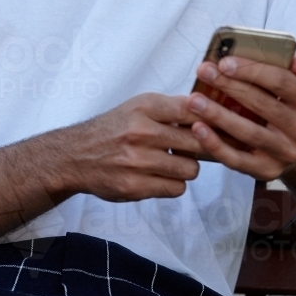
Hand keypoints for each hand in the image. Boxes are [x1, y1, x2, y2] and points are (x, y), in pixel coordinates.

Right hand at [61, 93, 204, 200]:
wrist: (77, 155)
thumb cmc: (115, 128)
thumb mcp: (138, 106)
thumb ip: (171, 108)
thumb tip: (209, 112)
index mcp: (144, 107)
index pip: (190, 110)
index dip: (209, 118)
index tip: (217, 124)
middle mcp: (141, 132)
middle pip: (196, 142)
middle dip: (202, 145)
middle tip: (198, 147)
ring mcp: (138, 162)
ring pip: (190, 169)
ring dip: (187, 167)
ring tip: (175, 162)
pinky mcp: (135, 187)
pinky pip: (176, 188)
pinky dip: (174, 184)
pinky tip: (162, 175)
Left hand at [185, 52, 295, 180]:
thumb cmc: (293, 102)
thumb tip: (295, 60)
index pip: (281, 81)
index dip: (251, 70)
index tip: (224, 61)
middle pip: (262, 104)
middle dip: (229, 86)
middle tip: (204, 72)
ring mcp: (286, 153)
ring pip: (249, 133)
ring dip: (218, 115)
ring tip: (194, 100)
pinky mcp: (268, 171)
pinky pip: (238, 160)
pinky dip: (216, 145)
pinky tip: (198, 128)